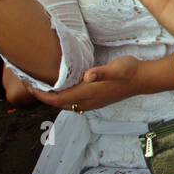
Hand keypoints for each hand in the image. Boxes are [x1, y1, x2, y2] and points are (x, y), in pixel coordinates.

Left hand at [28, 55, 146, 112]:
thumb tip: (88, 76)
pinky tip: (63, 89)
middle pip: (60, 104)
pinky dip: (64, 99)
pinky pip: (75, 103)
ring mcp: (94, 102)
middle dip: (44, 98)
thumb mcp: (116, 68)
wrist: (144, 79)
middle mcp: (89, 101)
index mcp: (89, 93)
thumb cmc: (129, 71)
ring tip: (44, 88)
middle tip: (31, 85)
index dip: (43, 96)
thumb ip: (101, 72)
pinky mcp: (98, 100)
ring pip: (67, 105)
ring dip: (54, 100)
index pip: (59, 99)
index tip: (30, 87)